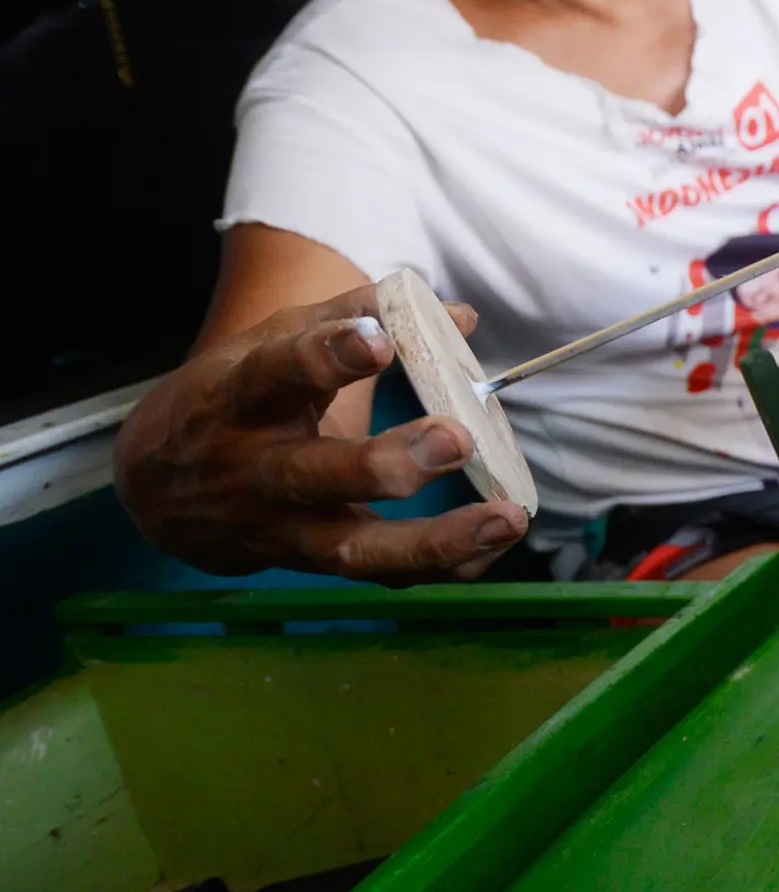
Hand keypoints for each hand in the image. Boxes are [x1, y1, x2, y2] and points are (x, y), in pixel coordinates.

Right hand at [114, 286, 530, 583]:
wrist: (158, 487)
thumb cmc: (235, 397)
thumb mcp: (272, 342)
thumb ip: (359, 317)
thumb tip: (461, 315)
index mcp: (238, 398)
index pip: (273, 374)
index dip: (322, 358)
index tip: (378, 339)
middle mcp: (253, 471)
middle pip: (313, 476)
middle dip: (385, 464)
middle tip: (456, 439)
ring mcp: (278, 527)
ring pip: (353, 548)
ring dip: (434, 540)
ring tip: (506, 518)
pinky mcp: (308, 563)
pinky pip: (380, 576)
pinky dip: (442, 566)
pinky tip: (494, 546)